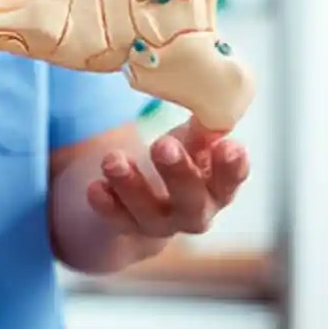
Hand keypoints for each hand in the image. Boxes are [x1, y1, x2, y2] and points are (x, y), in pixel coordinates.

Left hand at [85, 119, 249, 237]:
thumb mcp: (192, 144)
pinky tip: (95, 187)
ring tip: (113, 160)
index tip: (229, 146)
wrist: (149, 203)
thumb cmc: (181, 162)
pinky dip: (106, 204)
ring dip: (131, 185)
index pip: (230, 180)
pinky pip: (116, 220)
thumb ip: (200, 131)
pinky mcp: (128, 226)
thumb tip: (211, 103)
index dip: (232, 166)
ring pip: (149, 211)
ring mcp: (161, 223)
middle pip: (191, 200)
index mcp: (217, 188)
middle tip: (162, 145)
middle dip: (178, 173)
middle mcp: (194, 212)